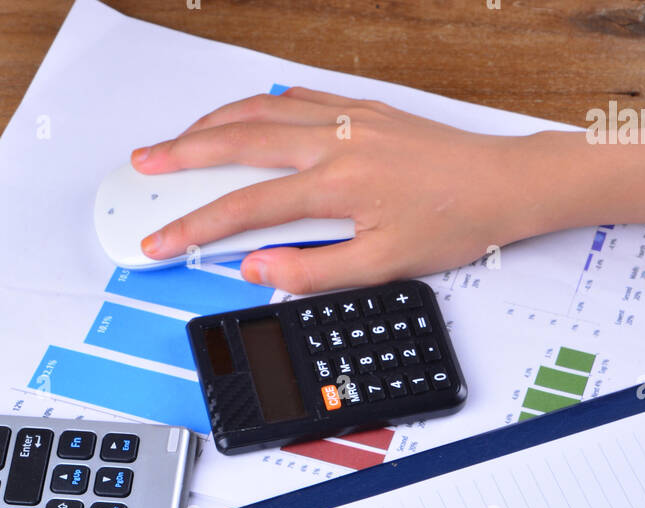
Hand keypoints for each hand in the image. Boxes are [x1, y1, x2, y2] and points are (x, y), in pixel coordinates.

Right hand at [131, 88, 547, 291]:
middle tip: (143, 165)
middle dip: (183, 156)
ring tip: (179, 140)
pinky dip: (260, 107)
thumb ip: (312, 269)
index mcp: (334, 185)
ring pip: (262, 112)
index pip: (244, 209)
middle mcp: (335, 141)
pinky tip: (245, 115)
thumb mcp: (380, 266)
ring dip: (213, 124)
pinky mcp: (364, 110)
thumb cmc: (451, 225)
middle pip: (238, 143)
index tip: (160, 241)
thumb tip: (257, 269)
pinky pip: (297, 100)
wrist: (502, 186)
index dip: (194, 227)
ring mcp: (348, 119)